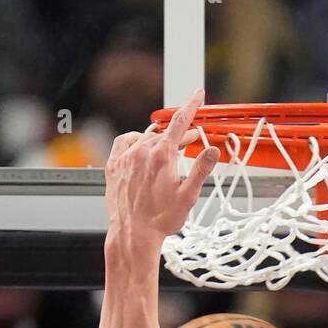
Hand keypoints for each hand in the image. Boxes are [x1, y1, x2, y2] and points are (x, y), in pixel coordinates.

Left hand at [104, 88, 219, 244]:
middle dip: (180, 136)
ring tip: (168, 153)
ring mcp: (125, 157)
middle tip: (191, 142)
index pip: (180, 122)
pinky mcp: (113, 165)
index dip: (191, 105)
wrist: (133, 234)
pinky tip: (141, 148)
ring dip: (160, 141)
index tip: (197, 93)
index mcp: (163, 156)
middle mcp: (142, 152)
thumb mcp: (188, 196)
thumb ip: (201, 170)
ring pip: (146, 138)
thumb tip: (213, 150)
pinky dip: (135, 141)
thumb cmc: (161, 219)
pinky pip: (124, 142)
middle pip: (165, 133)